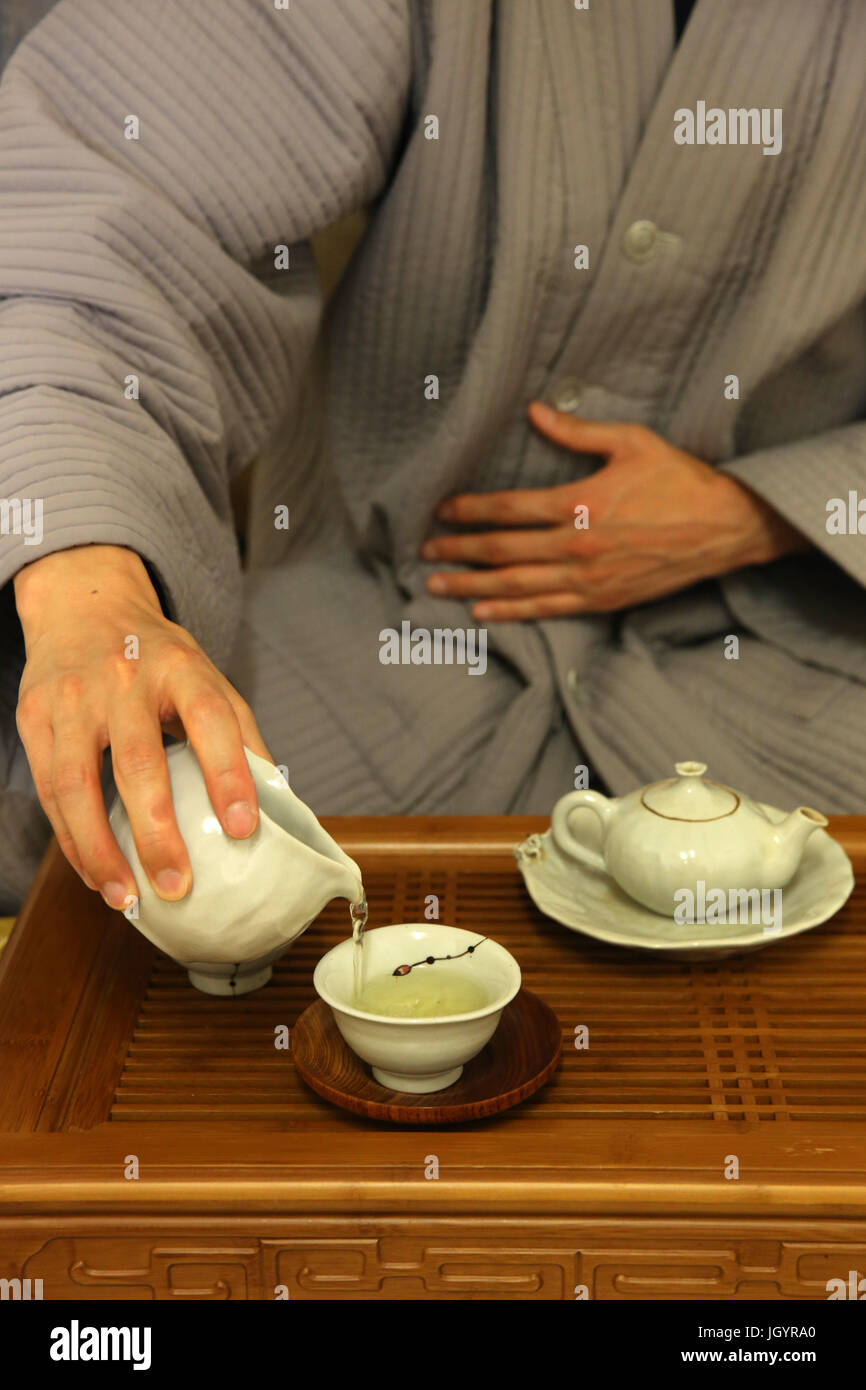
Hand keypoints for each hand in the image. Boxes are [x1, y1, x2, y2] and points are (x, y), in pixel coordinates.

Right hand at [14, 545, 271, 907]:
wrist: (84, 603)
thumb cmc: (158, 657)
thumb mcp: (207, 676)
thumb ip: (239, 732)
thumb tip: (276, 803)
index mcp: (180, 666)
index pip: (210, 718)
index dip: (229, 774)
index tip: (244, 830)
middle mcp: (124, 678)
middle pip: (138, 762)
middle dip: (157, 832)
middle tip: (179, 886)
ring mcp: (72, 698)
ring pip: (77, 783)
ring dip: (100, 849)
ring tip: (126, 898)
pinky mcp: (35, 717)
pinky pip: (49, 790)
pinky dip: (71, 838)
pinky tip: (95, 873)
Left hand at [422, 404, 809, 620]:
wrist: (725, 527)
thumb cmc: (679, 480)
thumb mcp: (631, 442)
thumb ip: (577, 431)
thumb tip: (534, 411)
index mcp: (580, 503)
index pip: (508, 509)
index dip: (469, 511)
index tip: (442, 511)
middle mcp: (577, 546)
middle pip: (502, 551)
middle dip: (459, 552)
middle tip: (425, 554)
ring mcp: (588, 579)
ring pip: (517, 586)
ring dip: (473, 587)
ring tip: (438, 587)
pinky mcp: (602, 600)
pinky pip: (547, 609)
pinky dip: (511, 612)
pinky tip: (483, 613)